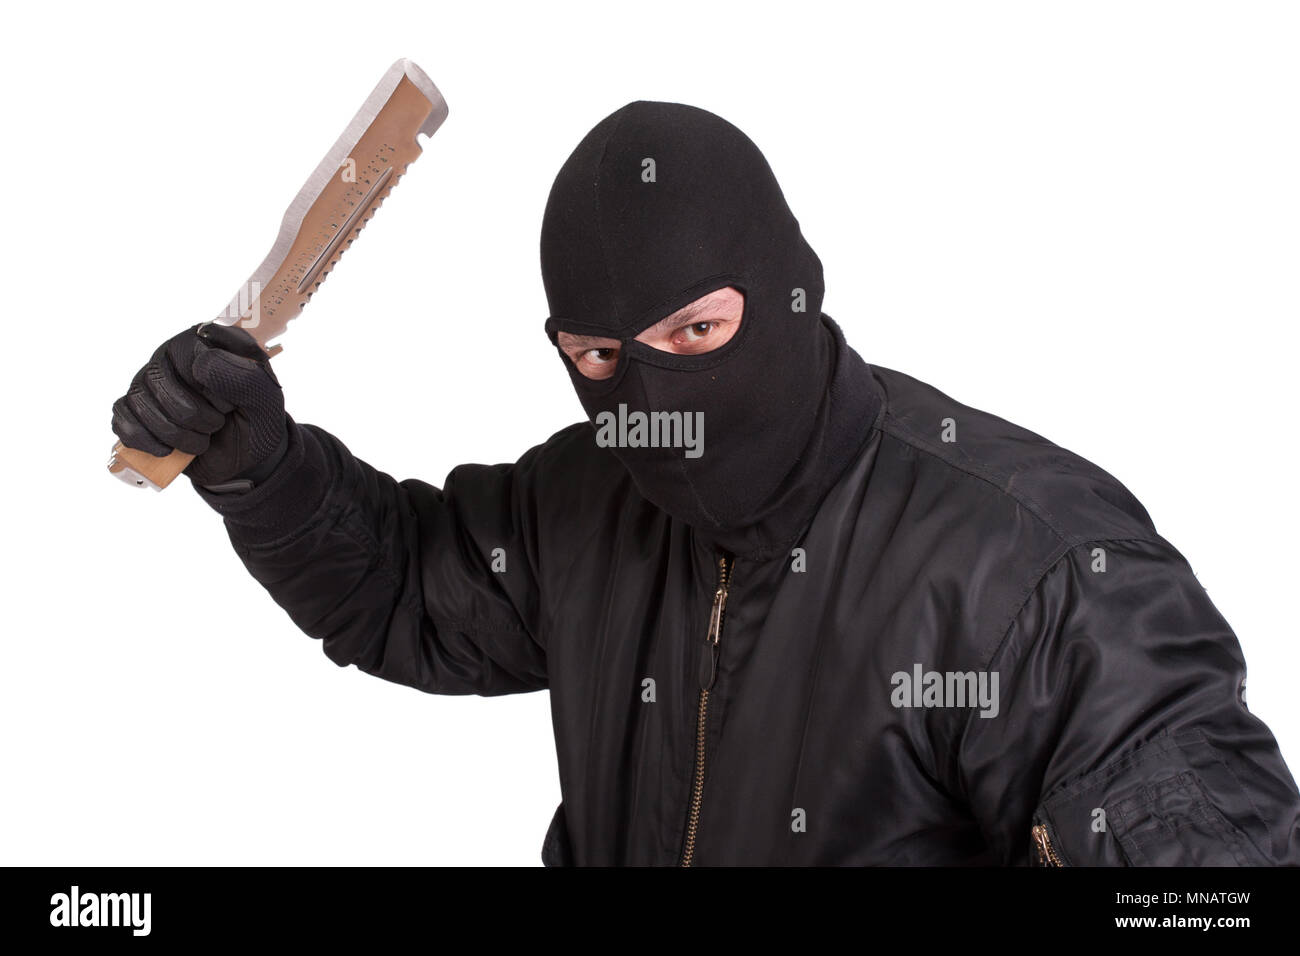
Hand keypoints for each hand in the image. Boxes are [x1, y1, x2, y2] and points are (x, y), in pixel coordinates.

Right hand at [111, 322, 287, 489]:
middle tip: (216, 426)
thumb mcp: (266, 400)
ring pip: (138, 401)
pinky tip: (167, 450)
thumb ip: (245, 378)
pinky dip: (143, 440)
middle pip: (158, 379)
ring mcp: (150, 379)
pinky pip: (122, 417)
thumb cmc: (257, 420)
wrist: (245, 458)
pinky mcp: (136, 407)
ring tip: (199, 442)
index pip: (191, 352)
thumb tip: (202, 363)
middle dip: (191, 416)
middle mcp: (174, 353)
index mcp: (207, 339)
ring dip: (172, 433)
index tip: (231, 406)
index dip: (212, 390)